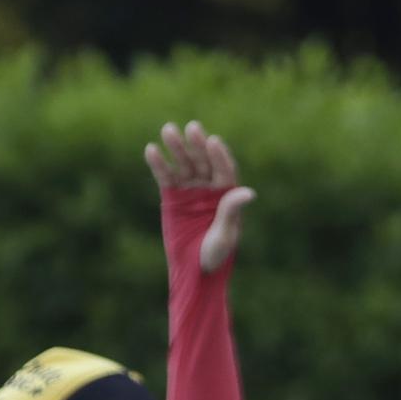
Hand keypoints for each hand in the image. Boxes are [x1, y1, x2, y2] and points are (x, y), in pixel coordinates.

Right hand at [146, 120, 255, 273]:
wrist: (192, 272)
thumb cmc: (215, 257)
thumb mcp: (224, 235)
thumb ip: (230, 212)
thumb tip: (248, 192)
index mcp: (228, 196)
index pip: (224, 171)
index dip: (219, 156)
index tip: (213, 142)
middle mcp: (210, 188)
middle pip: (204, 162)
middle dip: (197, 145)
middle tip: (192, 128)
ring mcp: (190, 190)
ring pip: (184, 164)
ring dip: (177, 147)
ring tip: (168, 130)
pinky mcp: (172, 196)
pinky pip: (165, 176)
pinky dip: (159, 163)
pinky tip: (152, 149)